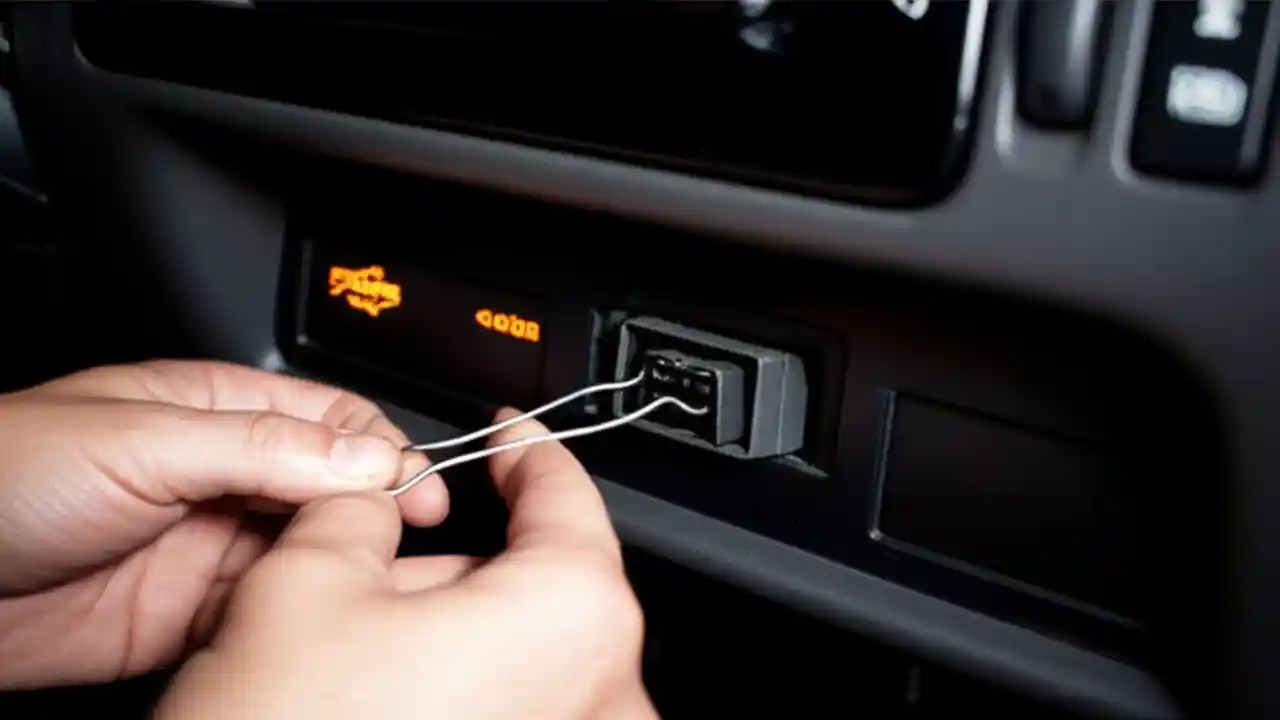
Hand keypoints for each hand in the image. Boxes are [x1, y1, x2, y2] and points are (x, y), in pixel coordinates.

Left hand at [0, 360, 446, 687]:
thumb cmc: (2, 474)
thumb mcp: (144, 440)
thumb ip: (262, 447)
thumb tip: (367, 454)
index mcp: (212, 409)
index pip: (328, 418)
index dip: (380, 449)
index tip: (413, 489)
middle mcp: (218, 474)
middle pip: (329, 487)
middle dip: (374, 511)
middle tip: (403, 544)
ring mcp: (206, 545)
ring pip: (306, 553)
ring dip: (342, 567)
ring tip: (372, 586)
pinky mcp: (189, 613)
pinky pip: (268, 611)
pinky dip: (301, 618)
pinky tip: (317, 622)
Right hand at [155, 409, 654, 719]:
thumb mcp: (305, 583)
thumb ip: (358, 509)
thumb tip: (373, 491)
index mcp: (570, 616)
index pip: (564, 495)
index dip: (525, 450)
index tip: (508, 434)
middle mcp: (604, 698)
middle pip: (535, 585)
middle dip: (452, 569)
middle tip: (369, 573)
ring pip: (520, 655)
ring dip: (449, 638)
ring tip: (353, 662)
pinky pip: (517, 710)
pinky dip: (462, 692)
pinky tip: (383, 704)